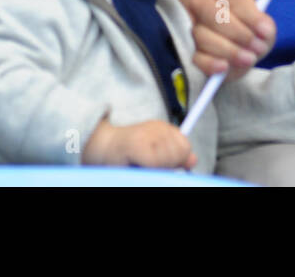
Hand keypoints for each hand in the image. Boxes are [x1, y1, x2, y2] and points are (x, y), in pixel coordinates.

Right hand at [82, 118, 196, 170]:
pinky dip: (149, 167)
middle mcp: (156, 126)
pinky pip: (155, 162)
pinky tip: (136, 163)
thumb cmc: (127, 155)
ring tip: (141, 163)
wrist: (102, 148)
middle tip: (149, 163)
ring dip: (157, 167)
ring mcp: (146, 133)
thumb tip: (193, 160)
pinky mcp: (136, 143)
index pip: (185, 146)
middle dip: (168, 164)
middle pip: (179, 153)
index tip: (163, 163)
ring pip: (168, 159)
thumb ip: (175, 156)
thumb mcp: (156, 153)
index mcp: (162, 127)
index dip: (178, 159)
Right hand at [164, 0, 275, 79]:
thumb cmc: (228, 10)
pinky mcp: (191, 57)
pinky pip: (196, 61)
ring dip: (229, 51)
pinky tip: (223, 67)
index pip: (225, 8)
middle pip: (213, 23)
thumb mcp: (243, 4)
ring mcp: (188, 36)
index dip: (248, 21)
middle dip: (238, 36)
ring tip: (249, 58)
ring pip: (203, 41)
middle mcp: (192, 15)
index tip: (265, 32)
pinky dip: (210, 64)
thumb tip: (266, 32)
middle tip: (259, 47)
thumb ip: (256, 17)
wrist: (207, 21)